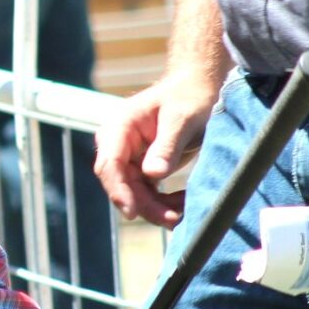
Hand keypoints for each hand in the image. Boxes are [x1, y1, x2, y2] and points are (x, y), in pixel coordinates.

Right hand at [93, 69, 219, 227]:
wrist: (198, 89)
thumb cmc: (190, 97)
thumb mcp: (182, 118)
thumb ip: (167, 145)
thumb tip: (152, 175)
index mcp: (119, 127)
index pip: (110, 164)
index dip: (119, 190)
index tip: (133, 212)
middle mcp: (117, 144)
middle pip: (121, 183)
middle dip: (144, 205)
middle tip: (173, 220)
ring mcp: (128, 156)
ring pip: (133, 192)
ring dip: (155, 207)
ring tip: (183, 213)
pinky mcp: (141, 166)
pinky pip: (146, 191)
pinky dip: (163, 202)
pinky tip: (182, 204)